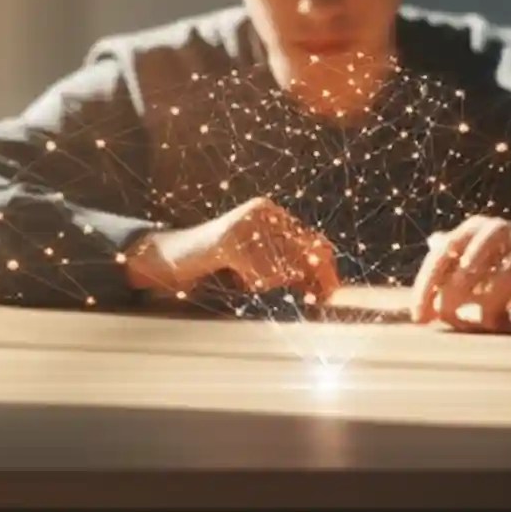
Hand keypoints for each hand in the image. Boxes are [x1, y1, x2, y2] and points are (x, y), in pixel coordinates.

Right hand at [124, 197, 340, 301]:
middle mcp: (264, 211)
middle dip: (312, 279)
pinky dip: (254, 282)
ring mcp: (246, 224)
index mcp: (273, 213)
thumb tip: (330, 288)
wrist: (177, 253)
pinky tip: (241, 278)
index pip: (314, 240)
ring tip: (250, 279)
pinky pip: (259, 273)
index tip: (333, 293)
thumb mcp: (264, 261)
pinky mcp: (230, 240)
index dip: (326, 268)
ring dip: (271, 282)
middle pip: (304, 252)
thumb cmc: (226, 262)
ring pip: (281, 268)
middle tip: (318, 300)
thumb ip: (292, 268)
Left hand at [410, 216, 510, 333]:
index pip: (444, 254)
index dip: (427, 287)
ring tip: (496, 325)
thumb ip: (454, 266)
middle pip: (472, 263)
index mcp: (479, 230)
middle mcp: (506, 230)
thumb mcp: (486, 264)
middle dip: (458, 297)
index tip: (420, 318)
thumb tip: (424, 273)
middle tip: (452, 322)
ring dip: (499, 306)